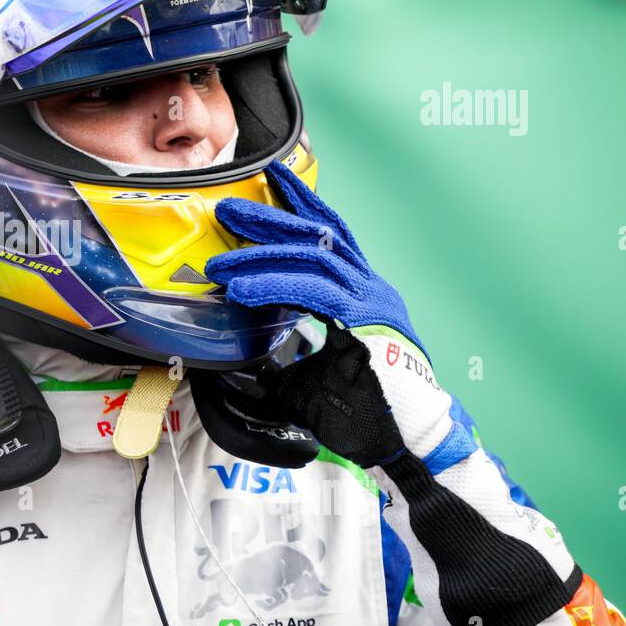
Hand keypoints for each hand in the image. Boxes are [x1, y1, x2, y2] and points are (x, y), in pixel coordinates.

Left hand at [206, 162, 455, 468]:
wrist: (405, 446)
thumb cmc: (364, 417)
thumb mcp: (306, 382)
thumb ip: (278, 362)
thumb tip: (236, 360)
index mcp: (364, 296)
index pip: (331, 236)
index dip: (301, 204)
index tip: (271, 180)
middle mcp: (371, 290)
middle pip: (319, 235)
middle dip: (271, 218)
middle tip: (229, 209)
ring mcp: (374, 302)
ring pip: (314, 256)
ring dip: (260, 256)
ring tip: (219, 265)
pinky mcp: (368, 321)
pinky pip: (314, 290)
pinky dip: (273, 285)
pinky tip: (242, 291)